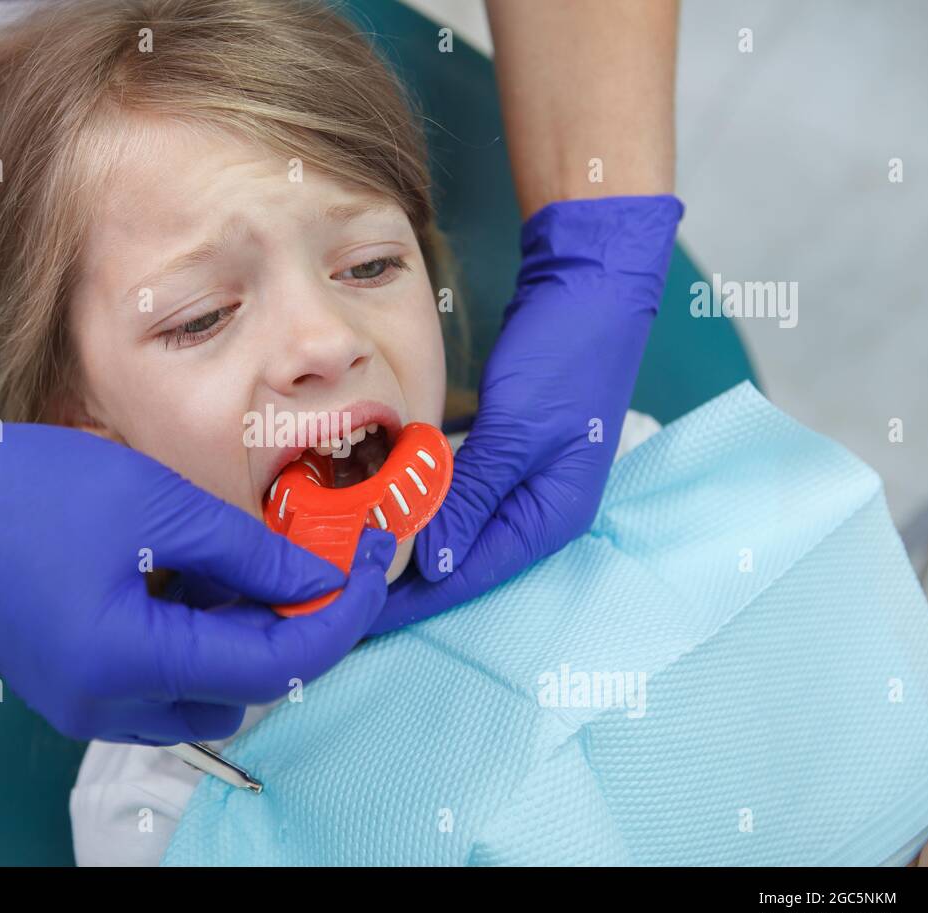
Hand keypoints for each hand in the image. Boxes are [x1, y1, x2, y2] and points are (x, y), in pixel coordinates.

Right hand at [0, 371, 395, 742]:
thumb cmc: (28, 487)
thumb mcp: (154, 505)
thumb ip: (248, 553)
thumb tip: (321, 580)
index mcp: (129, 662)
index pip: (274, 662)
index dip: (339, 615)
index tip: (371, 563)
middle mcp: (108, 706)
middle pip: (244, 687)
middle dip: (291, 625)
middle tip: (309, 555)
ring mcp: (84, 705)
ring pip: (206, 691)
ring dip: (241, 633)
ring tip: (241, 558)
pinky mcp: (71, 687)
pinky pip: (160, 682)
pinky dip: (193, 638)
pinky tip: (190, 576)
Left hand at [371, 195, 683, 632]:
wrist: (592, 284)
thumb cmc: (564, 354)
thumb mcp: (517, 428)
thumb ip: (473, 496)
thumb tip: (431, 562)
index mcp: (552, 516)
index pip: (471, 573)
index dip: (411, 598)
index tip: (354, 613)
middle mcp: (538, 510)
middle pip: (461, 560)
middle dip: (402, 579)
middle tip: (335, 590)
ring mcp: (521, 481)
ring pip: (454, 529)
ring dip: (407, 542)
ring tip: (348, 558)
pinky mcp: (503, 453)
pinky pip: (454, 495)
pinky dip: (418, 505)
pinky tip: (379, 510)